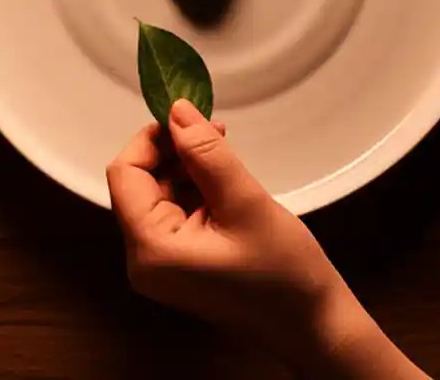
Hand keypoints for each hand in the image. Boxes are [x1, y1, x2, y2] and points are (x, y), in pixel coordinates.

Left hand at [106, 99, 425, 378]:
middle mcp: (142, 260)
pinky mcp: (176, 265)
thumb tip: (177, 111)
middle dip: (171, 151)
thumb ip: (207, 154)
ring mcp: (158, 265)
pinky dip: (192, 190)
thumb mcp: (246, 203)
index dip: (150, 139)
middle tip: (212, 129)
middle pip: (137, 184)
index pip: (125, 174)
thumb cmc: (286, 276)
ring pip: (155, 196)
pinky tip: (222, 181)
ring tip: (224, 153)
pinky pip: (171, 214)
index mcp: (150, 249)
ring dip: (184, 169)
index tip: (185, 117)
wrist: (314, 327)